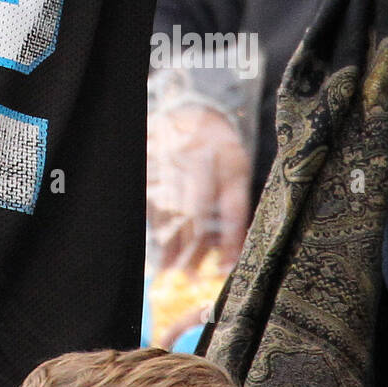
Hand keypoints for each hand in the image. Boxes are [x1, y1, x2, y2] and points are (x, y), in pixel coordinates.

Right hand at [147, 104, 250, 273]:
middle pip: (197, 211)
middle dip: (194, 249)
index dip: (229, 241)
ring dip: (171, 243)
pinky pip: (150, 199)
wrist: (193, 107)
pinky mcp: (150, 157)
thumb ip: (235, 207)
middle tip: (192, 279)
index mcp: (230, 160)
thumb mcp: (237, 170)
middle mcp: (200, 157)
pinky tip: (157, 247)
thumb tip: (230, 254)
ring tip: (172, 270)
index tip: (226, 270)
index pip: (231, 207)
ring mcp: (172, 156)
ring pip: (170, 207)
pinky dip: (154, 225)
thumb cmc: (220, 149)